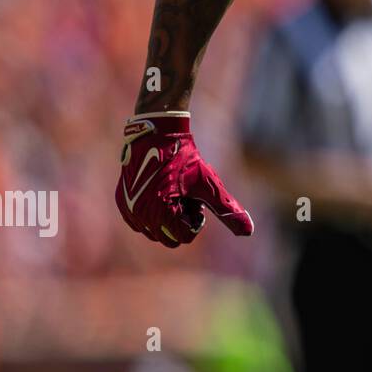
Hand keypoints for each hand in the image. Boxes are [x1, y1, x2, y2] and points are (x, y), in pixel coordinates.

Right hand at [116, 113, 253, 246]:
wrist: (158, 134)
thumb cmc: (186, 159)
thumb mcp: (209, 184)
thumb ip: (228, 210)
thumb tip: (249, 231)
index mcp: (160, 213)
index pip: (183, 238)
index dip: (195, 220)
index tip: (196, 201)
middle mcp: (139, 215)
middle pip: (168, 238)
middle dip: (180, 221)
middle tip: (186, 197)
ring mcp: (128, 209)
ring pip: (154, 232)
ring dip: (166, 218)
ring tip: (173, 194)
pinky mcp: (122, 202)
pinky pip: (140, 223)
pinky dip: (152, 214)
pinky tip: (160, 192)